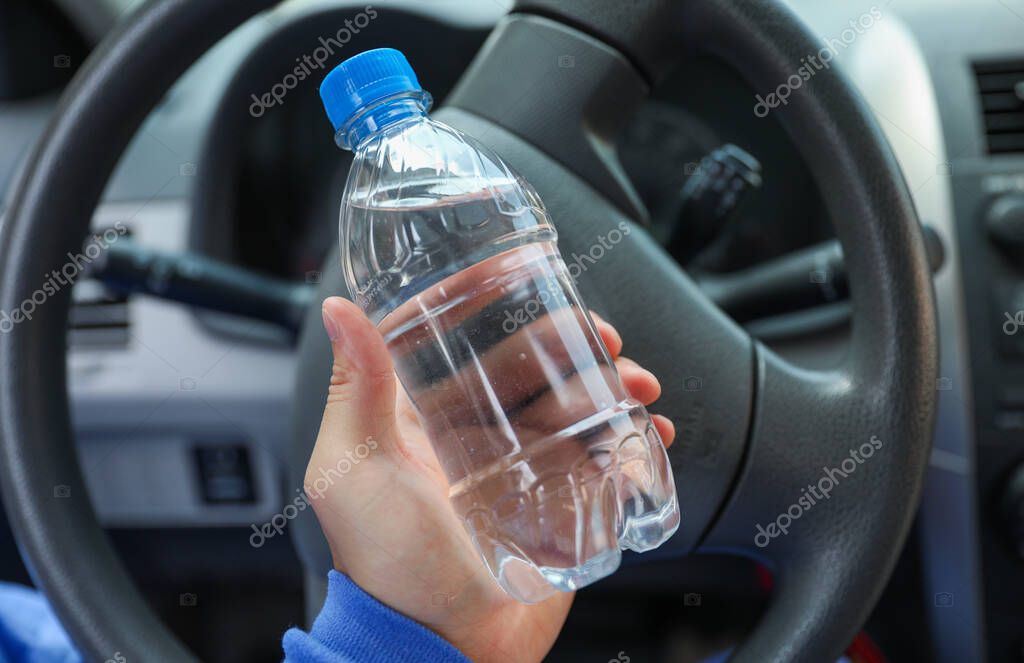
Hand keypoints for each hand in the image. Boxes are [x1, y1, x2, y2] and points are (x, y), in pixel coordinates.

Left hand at [307, 296, 674, 662]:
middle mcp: (478, 437)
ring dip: (614, 388)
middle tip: (608, 342)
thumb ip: (353, 390)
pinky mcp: (563, 506)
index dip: (506, 311)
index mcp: (428, 418)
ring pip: (578, 409)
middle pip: (537, 371)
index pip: (470, 345)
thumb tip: (339, 308)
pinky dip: (633, 442)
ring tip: (639, 391)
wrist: (440, 649)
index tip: (536, 290)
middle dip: (577, 346)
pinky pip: (604, 461)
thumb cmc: (387, 565)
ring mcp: (525, 471)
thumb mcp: (356, 469)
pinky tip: (650, 435)